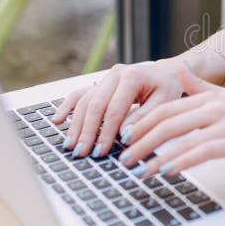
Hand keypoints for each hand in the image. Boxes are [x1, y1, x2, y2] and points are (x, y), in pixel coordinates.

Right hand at [54, 61, 185, 158]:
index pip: (115, 109)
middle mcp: (115, 74)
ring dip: (75, 124)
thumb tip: (124, 136)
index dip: (106, 132)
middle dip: (87, 131)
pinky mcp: (99, 83)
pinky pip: (79, 93)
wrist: (166, 73)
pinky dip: (67, 106)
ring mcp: (105, 77)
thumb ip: (144, 118)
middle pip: (95, 105)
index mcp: (133, 76)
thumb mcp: (164, 103)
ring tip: (70, 145)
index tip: (100, 151)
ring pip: (84, 101)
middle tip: (80, 152)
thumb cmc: (167, 88)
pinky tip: (57, 120)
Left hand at [118, 65, 224, 177]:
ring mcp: (223, 125)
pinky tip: (165, 172)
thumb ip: (200, 87)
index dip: (142, 122)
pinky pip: (199, 152)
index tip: (124, 136)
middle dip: (141, 141)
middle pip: (167, 122)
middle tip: (123, 157)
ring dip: (154, 157)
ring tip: (138, 171)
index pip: (166, 108)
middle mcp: (213, 107)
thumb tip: (180, 71)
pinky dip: (179, 162)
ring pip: (179, 139)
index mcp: (208, 97)